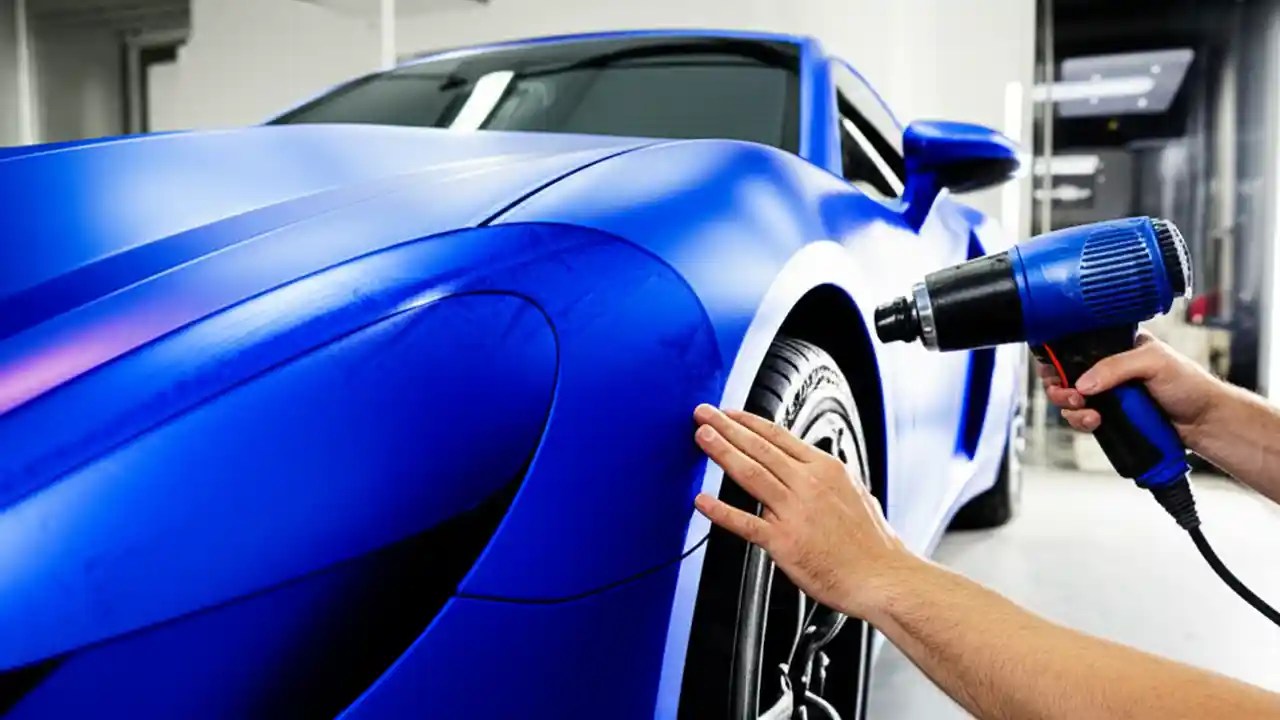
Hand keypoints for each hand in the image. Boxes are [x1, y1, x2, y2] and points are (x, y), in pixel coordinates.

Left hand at [690, 404, 918, 619]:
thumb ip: (829, 479)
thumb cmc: (872, 544)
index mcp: (827, 470)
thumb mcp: (856, 493)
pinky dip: (721, 511)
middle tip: (704, 415)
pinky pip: (745, 522)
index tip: (729, 414)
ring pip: (750, 473)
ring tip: (702, 438)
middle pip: (759, 448)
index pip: (779, 437)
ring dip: (721, 452)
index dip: (749, 422)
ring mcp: (795, 511)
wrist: (883, 578)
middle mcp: (809, 485)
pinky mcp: (784, 541)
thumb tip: (815, 469)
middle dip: (727, 427)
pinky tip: (703, 501)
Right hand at [1039, 330, 1221, 446]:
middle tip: (1072, 397)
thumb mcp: (1154, 362)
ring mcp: (1107, 394)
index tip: (1057, 372)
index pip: (1076, 347)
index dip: (1058, 359)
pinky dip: (1082, 422)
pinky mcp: (1110, 416)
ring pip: (1070, 400)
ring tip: (1089, 414)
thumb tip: (1083, 383)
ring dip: (1071, 409)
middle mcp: (1108, 369)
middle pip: (1064, 376)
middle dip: (1060, 388)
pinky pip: (1082, 419)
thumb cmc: (1190, 385)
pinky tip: (1096, 422)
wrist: (1205, 423)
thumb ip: (1115, 367)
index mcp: (1117, 346)